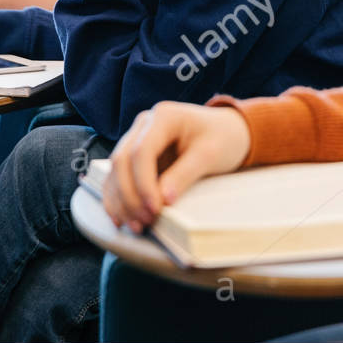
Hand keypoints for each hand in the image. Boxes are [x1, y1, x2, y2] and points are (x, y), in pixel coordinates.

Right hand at [102, 101, 250, 232]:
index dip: (143, 183)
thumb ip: (184, 174)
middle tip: (146, 221)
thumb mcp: (209, 155)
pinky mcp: (134, 156)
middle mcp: (144, 125)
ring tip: (135, 226)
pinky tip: (121, 218)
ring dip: (121, 201)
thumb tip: (163, 200)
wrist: (227, 130)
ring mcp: (136, 138)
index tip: (155, 208)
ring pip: (115, 172)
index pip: (141, 151)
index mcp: (163, 116)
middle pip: (122, 161)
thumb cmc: (222, 137)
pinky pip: (117, 178)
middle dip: (130, 195)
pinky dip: (116, 199)